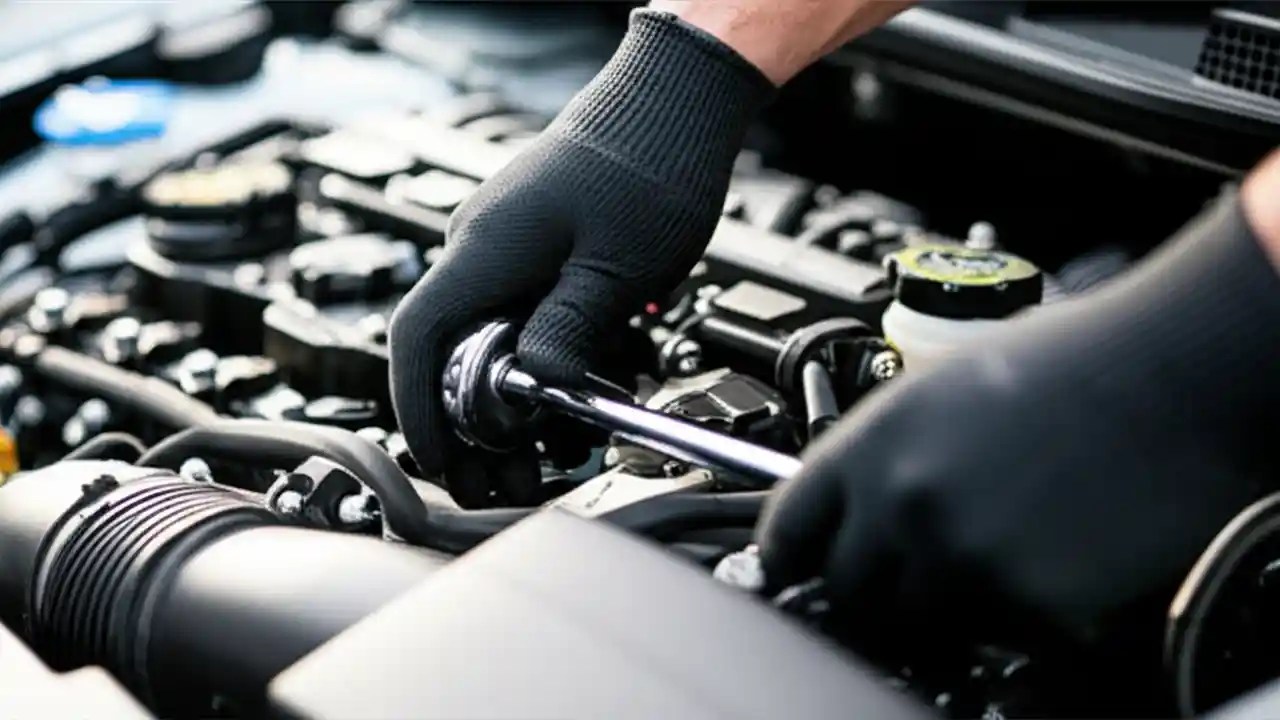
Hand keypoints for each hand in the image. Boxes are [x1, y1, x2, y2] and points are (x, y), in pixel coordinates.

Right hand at [388, 10, 772, 506]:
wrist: (674, 103)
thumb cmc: (648, 166)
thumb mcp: (615, 269)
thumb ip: (567, 335)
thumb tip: (534, 392)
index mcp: (483, 251)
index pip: (418, 339)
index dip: (419, 409)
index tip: (439, 461)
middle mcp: (481, 249)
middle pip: (452, 354)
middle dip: (476, 429)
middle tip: (507, 484)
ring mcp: (507, 248)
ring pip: (491, 343)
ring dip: (515, 406)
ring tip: (548, 459)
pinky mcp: (537, 249)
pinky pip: (523, 319)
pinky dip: (542, 366)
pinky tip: (576, 401)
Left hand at [756, 190, 1279, 657]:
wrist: (1168, 375)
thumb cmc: (1069, 364)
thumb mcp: (938, 389)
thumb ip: (882, 454)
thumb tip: (854, 503)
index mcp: (872, 445)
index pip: (786, 529)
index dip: (787, 555)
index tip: (796, 567)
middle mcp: (903, 504)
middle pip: (844, 589)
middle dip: (868, 587)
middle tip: (908, 570)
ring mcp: (962, 557)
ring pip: (914, 621)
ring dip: (938, 604)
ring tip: (990, 553)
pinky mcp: (1026, 602)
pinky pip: (992, 635)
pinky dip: (1007, 614)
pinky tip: (1039, 559)